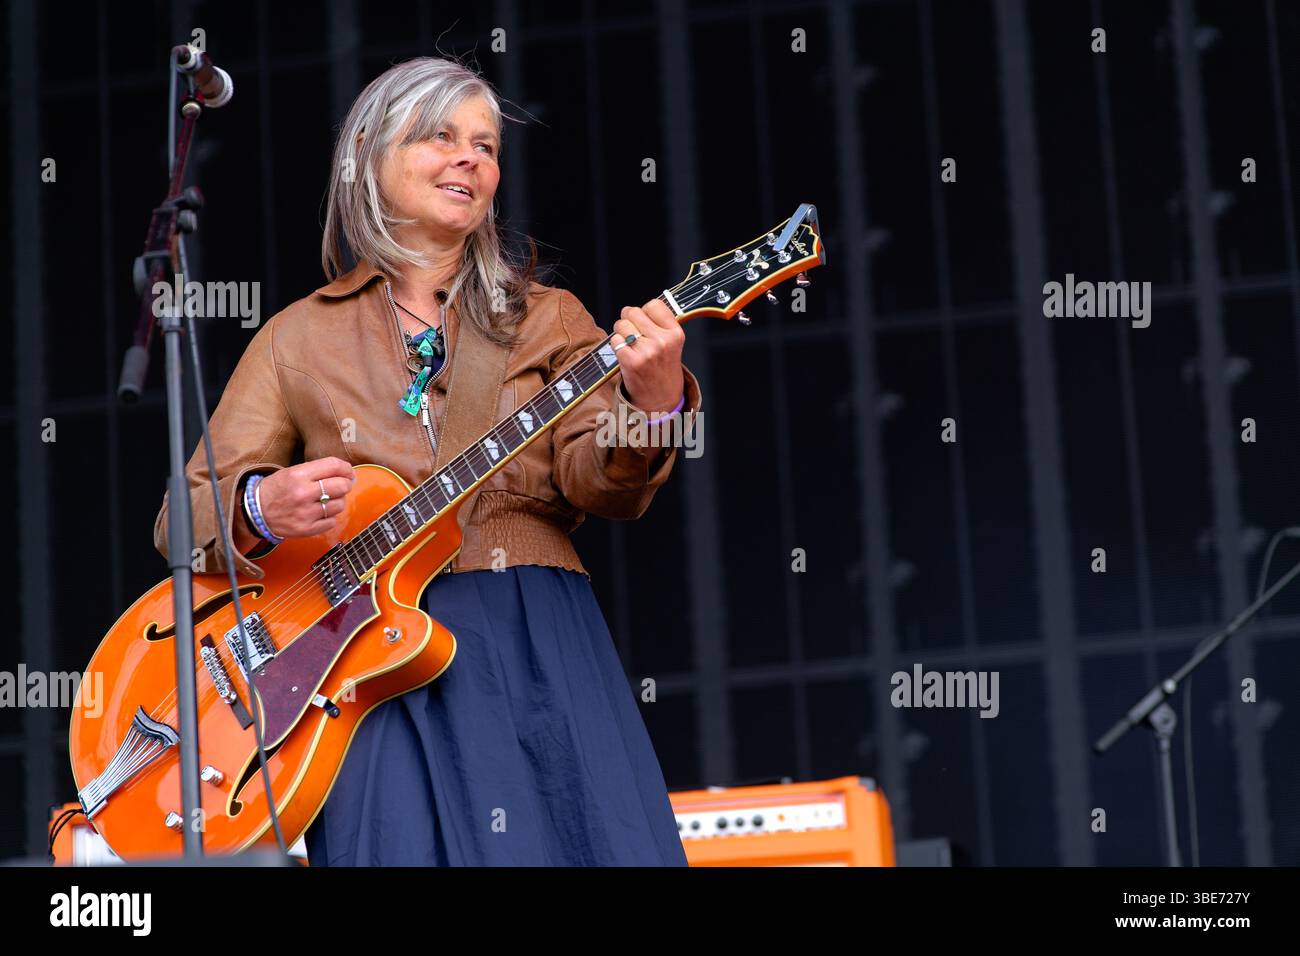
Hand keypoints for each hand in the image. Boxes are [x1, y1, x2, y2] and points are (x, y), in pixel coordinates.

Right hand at [253, 456, 356, 539]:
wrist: (255, 512)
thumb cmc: (276, 489)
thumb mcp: (291, 472)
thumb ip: (317, 471)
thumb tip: (346, 473)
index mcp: (298, 475)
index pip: (334, 466)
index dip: (346, 468)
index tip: (348, 471)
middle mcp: (303, 494)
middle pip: (342, 486)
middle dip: (346, 484)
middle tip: (342, 485)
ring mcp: (305, 513)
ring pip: (339, 505)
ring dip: (338, 501)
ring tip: (327, 499)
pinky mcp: (306, 529)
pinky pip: (332, 521)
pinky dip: (329, 516)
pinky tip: (320, 512)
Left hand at [612, 298, 684, 413]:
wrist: (661, 398)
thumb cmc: (663, 367)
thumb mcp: (671, 343)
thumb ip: (659, 324)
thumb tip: (632, 308)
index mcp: (676, 333)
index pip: (653, 304)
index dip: (645, 312)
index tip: (645, 323)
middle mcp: (663, 341)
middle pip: (633, 312)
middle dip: (629, 321)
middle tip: (634, 335)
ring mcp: (647, 352)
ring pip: (621, 325)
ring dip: (621, 333)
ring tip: (630, 346)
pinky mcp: (632, 362)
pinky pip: (615, 340)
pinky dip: (616, 346)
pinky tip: (625, 355)